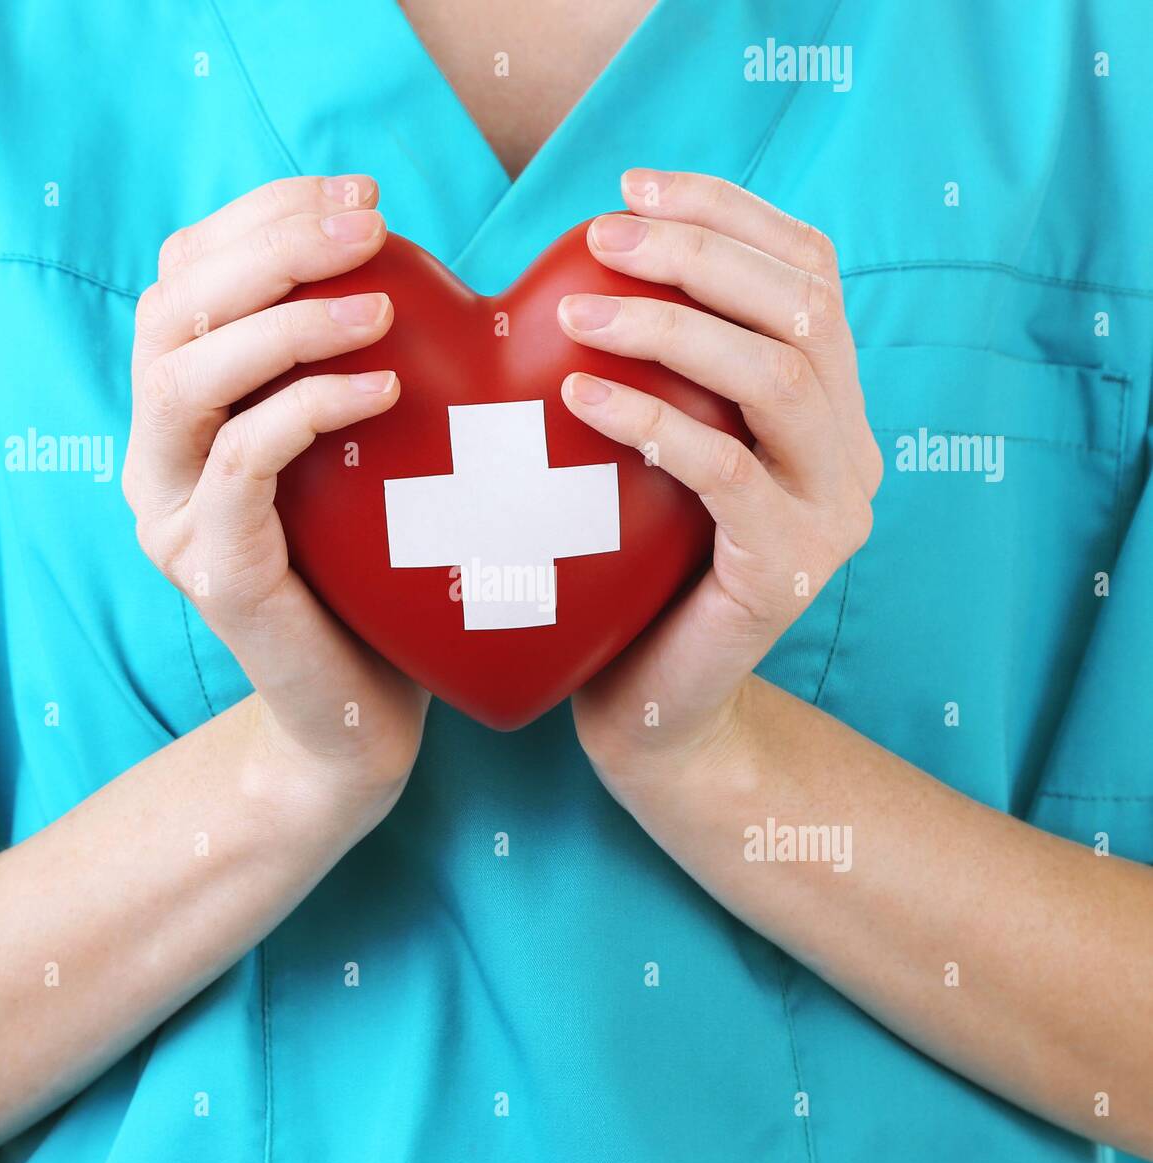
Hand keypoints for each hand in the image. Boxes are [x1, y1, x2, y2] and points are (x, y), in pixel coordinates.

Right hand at [124, 176, 427, 816]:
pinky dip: (308, 408)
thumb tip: (394, 255)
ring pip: (186, 380)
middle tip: (372, 228)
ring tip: (382, 303)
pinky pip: (239, 465)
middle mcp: (155, 458)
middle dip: (272, 248)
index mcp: (181, 415)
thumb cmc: (374, 571)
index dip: (263, 218)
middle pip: (171, 311)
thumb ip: (342, 365)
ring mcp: (171, 517)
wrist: (362, 713)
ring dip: (286, 323)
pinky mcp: (212, 572)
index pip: (187, 278)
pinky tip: (385, 386)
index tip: (361, 196)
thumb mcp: (360, 448)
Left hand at [559, 169, 881, 779]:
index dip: (729, 212)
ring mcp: (833, 513)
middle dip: (698, 253)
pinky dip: (652, 420)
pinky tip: (582, 394)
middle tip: (599, 238)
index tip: (633, 187)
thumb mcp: (657, 452)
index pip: (808, 272)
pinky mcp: (787, 569)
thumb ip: (669, 370)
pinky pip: (726, 469)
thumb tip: (591, 262)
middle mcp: (853, 451)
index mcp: (830, 409)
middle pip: (803, 308)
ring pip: (778, 375)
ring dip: (673, 326)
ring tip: (575, 313)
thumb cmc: (637, 570)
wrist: (653, 709)